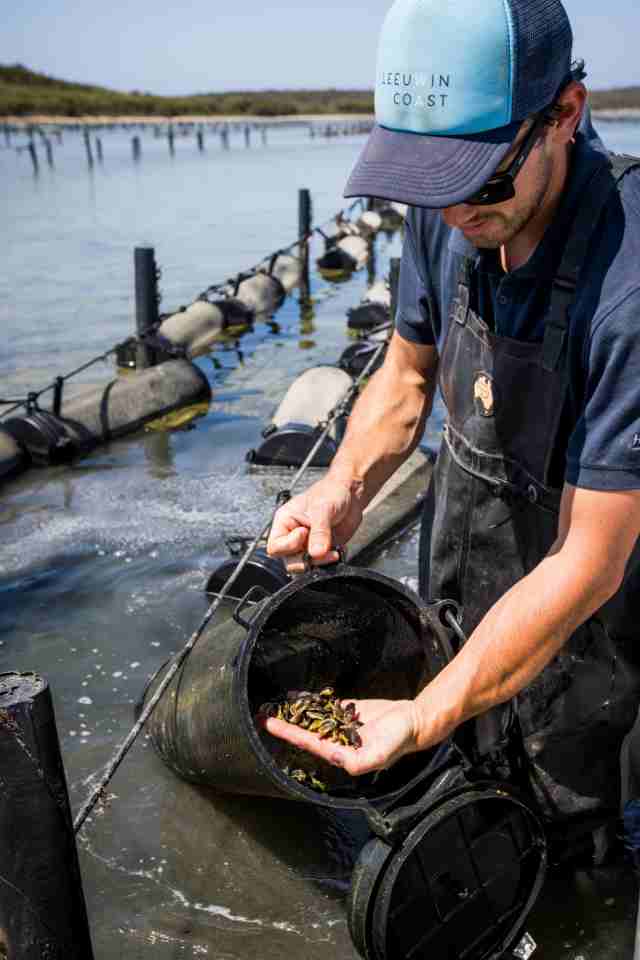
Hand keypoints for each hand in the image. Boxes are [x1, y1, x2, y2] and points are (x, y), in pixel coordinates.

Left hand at [264, 699, 419, 775]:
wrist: (413, 720)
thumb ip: (360, 761)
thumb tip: (336, 759)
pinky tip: (294, 694)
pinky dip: (309, 700)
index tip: (270, 725)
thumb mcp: (381, 754)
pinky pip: (324, 705)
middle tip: (260, 715)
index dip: (289, 734)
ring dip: (293, 712)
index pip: (309, 743)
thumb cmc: (399, 740)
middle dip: (284, 724)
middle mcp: (337, 740)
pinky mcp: (347, 711)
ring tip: (271, 706)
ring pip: (312, 718)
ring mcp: (340, 725)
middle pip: (305, 731)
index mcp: (341, 753)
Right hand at [267, 476, 362, 571]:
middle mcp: (293, 535)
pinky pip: (321, 564)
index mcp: (285, 522)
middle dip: (304, 560)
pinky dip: (329, 563)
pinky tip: (339, 551)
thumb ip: (319, 532)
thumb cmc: (331, 492)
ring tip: (333, 553)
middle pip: (288, 560)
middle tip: (321, 552)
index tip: (304, 533)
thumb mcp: (323, 509)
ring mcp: (307, 544)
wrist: (350, 494)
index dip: (288, 545)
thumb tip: (316, 553)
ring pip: (305, 565)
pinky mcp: (321, 550)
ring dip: (319, 563)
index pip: (275, 546)